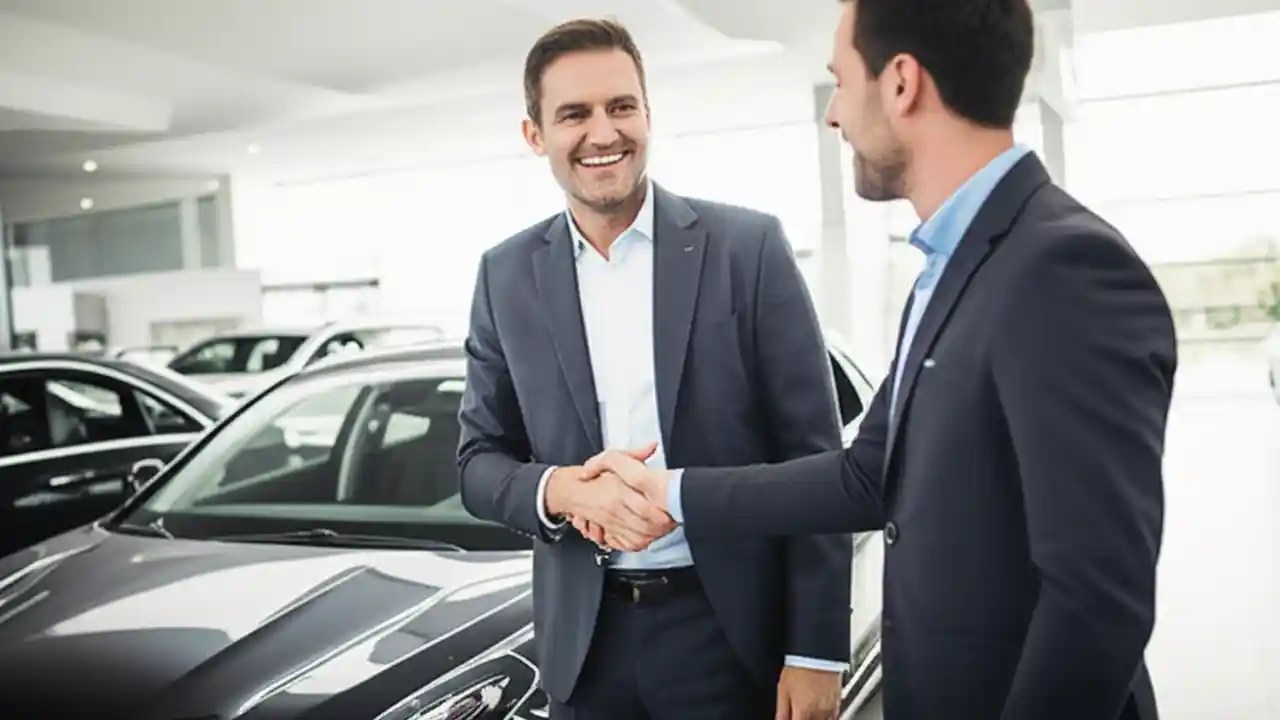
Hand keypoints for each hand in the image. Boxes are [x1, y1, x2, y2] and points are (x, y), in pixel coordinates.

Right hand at [547, 456, 671, 550]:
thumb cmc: (592, 477)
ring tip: (663, 528)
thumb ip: (635, 454)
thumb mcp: (613, 459)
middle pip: (645, 525)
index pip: (646, 507)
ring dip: (653, 535)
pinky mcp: (607, 532)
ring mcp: (610, 522)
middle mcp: (614, 508)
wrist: (569, 491)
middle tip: (671, 521)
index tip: (672, 509)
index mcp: (618, 490)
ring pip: (638, 537)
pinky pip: (627, 543)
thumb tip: (652, 446)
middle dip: (662, 526)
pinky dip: (639, 542)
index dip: (662, 512)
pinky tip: (648, 536)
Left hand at [776, 666, 840, 719]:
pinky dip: (824, 716)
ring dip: (814, 718)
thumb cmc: (800, 666)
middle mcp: (819, 712)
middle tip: (797, 711)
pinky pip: (832, 716)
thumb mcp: (783, 688)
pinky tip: (818, 708)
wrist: (819, 652)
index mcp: (804, 711)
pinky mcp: (838, 702)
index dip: (793, 719)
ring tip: (807, 708)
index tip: (791, 716)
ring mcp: (831, 708)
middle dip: (802, 718)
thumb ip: (782, 710)